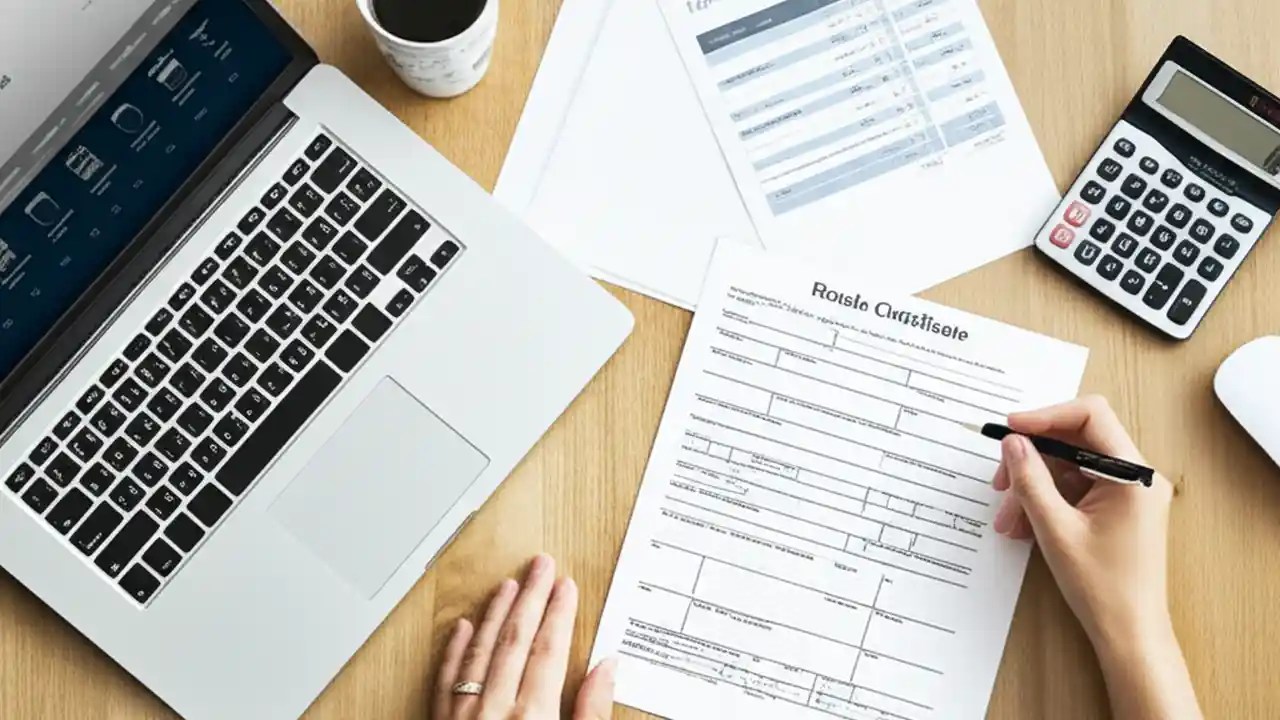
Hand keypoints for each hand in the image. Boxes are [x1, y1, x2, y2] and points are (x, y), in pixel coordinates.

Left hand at [433, 554, 615, 719]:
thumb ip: (591, 711)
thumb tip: (607, 669)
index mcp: (534, 715)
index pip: (550, 650)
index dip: (560, 614)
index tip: (566, 587)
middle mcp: (496, 709)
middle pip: (516, 640)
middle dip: (532, 598)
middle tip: (540, 566)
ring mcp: (464, 715)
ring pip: (481, 651)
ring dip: (496, 614)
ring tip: (508, 585)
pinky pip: (446, 678)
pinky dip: (456, 650)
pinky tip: (463, 627)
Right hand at [992, 396, 1200, 718]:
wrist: (1130, 633)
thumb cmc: (1102, 586)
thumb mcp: (1056, 529)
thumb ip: (1031, 479)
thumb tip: (1012, 442)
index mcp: (1132, 474)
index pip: (1090, 415)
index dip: (1045, 415)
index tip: (1010, 428)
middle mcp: (1136, 476)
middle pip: (1076, 439)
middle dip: (1033, 457)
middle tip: (1000, 480)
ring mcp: (1128, 493)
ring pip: (1070, 467)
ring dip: (1034, 485)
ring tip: (1007, 517)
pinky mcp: (1118, 509)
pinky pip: (1077, 489)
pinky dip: (1047, 500)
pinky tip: (1022, 525)